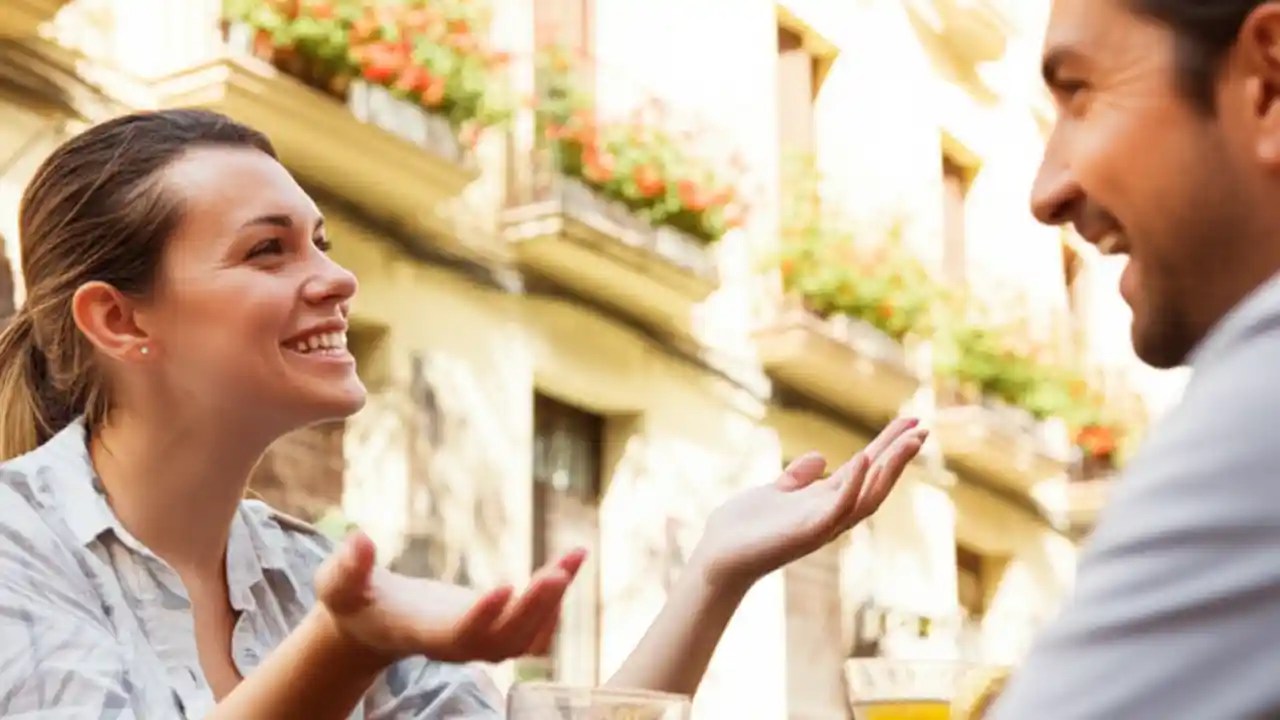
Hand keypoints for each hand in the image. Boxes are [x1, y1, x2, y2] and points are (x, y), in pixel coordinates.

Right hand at [314, 532, 585, 665]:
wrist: (372, 625)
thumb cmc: (353, 602)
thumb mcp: (338, 583)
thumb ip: (348, 566)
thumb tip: (359, 539)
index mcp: (422, 633)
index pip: (457, 634)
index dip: (481, 616)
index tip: (505, 586)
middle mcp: (458, 645)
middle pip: (504, 639)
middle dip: (533, 608)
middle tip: (558, 572)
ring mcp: (481, 642)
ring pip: (528, 636)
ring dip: (554, 600)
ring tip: (574, 556)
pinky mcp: (497, 630)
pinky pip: (538, 626)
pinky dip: (558, 596)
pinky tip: (572, 559)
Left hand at [689, 417, 927, 591]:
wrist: (718, 557)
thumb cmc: (743, 529)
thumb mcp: (775, 492)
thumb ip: (798, 478)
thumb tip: (822, 458)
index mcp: (824, 501)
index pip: (865, 470)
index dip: (887, 447)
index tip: (909, 422)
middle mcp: (831, 514)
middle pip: (875, 483)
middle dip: (899, 457)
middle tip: (922, 429)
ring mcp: (822, 525)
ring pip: (867, 497)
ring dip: (889, 469)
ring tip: (908, 441)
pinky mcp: (806, 532)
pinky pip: (837, 508)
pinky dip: (852, 484)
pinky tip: (862, 459)